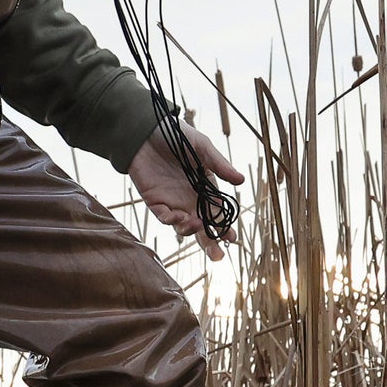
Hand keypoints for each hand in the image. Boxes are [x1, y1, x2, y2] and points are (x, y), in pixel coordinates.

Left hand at [133, 127, 244, 259]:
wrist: (145, 130)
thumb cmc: (176, 135)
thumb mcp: (202, 147)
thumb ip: (219, 164)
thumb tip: (241, 181)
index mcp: (206, 187)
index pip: (218, 212)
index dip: (225, 226)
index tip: (232, 238)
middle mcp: (190, 198)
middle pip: (203, 227)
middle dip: (210, 243)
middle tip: (218, 256)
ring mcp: (172, 201)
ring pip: (183, 227)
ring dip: (191, 231)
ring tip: (196, 225)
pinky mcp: (154, 201)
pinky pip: (164, 217)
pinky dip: (171, 221)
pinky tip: (177, 217)